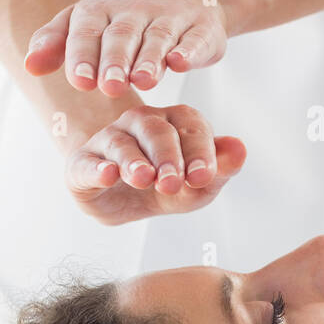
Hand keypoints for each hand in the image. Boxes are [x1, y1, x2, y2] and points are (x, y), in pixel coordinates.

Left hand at [25, 0, 228, 96]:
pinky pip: (195, 38)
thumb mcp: (88, 24)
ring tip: (143, 81)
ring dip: (149, 59)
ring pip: (158, 37)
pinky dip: (189, 50)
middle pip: (122, 34)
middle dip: (115, 60)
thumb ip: (57, 43)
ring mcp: (171, 18)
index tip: (80, 80)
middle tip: (109, 87)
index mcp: (101, 11)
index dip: (83, 54)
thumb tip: (29, 68)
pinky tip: (181, 62)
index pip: (86, 29)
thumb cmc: (128, 20)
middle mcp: (135, 11)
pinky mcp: (202, 29)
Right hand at [66, 104, 245, 225]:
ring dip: (135, 161)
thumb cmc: (166, 185)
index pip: (191, 127)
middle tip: (173, 182)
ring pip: (122, 144)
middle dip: (168, 156)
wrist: (123, 203)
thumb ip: (220, 169)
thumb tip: (240, 149)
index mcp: (175, 121)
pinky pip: (88, 163)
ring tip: (144, 178)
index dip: (200, 151)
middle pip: (157, 130)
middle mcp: (141, 122)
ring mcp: (110, 140)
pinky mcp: (82, 163)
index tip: (204, 176)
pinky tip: (108, 175)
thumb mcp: (198, 185)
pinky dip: (97, 169)